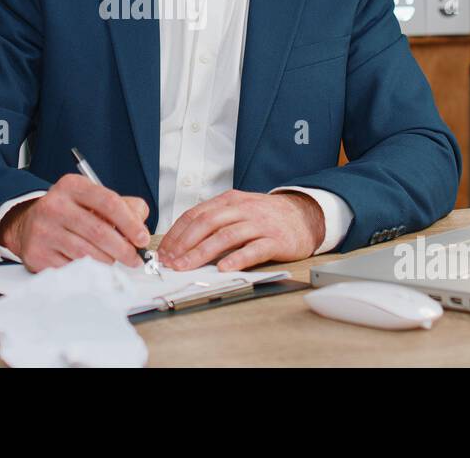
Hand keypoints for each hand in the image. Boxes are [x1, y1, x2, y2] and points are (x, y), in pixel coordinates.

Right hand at [0, 174, 150, 272]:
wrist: (28, 225)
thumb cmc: (69, 213)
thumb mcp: (94, 200)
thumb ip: (124, 207)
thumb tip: (140, 229)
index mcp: (72, 186)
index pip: (109, 202)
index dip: (130, 223)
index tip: (142, 239)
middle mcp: (54, 205)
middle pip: (99, 231)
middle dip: (123, 249)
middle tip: (134, 258)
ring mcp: (43, 230)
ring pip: (87, 253)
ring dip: (107, 262)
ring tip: (113, 260)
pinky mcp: (37, 253)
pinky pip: (72, 268)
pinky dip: (88, 271)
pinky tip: (92, 266)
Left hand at [157, 190, 324, 271]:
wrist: (304, 216)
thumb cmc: (266, 217)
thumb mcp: (239, 209)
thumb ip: (215, 220)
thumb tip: (183, 242)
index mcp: (229, 200)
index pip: (196, 214)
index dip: (177, 233)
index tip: (164, 250)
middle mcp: (243, 209)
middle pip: (207, 223)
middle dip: (184, 243)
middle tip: (170, 261)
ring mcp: (260, 224)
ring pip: (226, 236)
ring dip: (202, 252)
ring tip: (187, 266)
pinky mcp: (276, 240)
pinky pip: (254, 249)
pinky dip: (237, 259)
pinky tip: (224, 269)